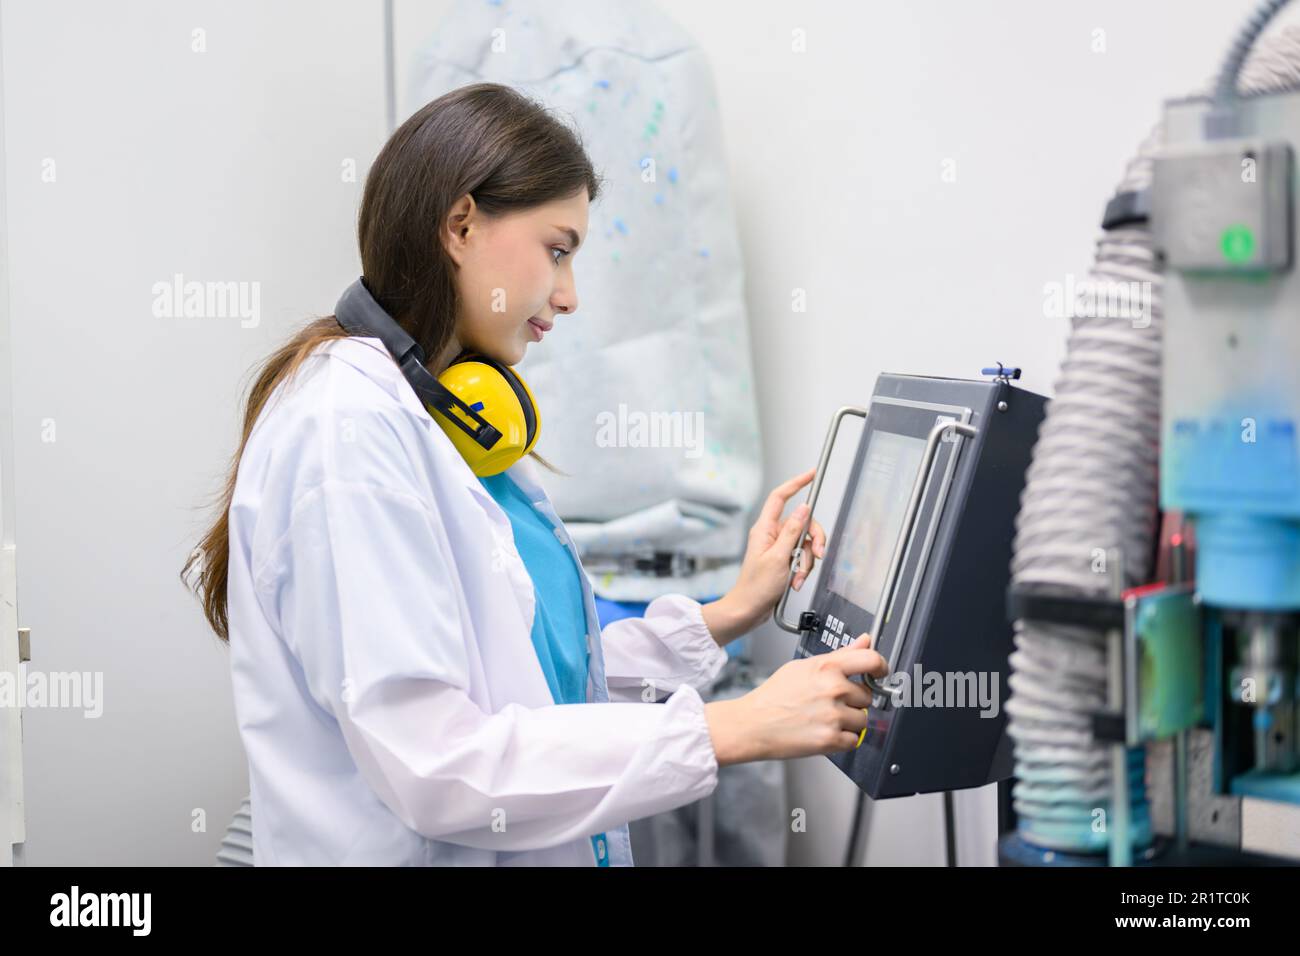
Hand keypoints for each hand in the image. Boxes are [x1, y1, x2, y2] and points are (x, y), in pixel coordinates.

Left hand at [701, 468, 826, 643]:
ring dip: (807, 562)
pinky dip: (803, 570)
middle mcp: (771, 535)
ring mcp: (778, 548)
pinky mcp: (783, 560)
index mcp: (765, 529)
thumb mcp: (778, 558)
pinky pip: (802, 558)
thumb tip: (803, 508)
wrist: (748, 610)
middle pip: (803, 523)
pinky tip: (795, 582)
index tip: (811, 474)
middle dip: (814, 541)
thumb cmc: (755, 588)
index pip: (780, 497)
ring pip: (806, 543)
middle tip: (818, 556)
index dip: (796, 483)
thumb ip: (793, 532)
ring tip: (798, 577)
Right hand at [705, 634, 886, 764]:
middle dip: (853, 701)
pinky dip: (843, 739)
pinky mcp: (831, 740)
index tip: (880, 672)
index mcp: (827, 668)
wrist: (752, 724)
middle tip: (830, 703)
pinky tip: (824, 731)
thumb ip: (839, 655)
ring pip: (862, 720)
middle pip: (866, 696)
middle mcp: (833, 690)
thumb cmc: (774, 696)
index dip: (881, 667)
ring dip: (849, 722)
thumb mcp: (804, 667)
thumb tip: (865, 641)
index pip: (871, 661)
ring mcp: (833, 715)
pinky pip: (854, 740)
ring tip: (824, 718)